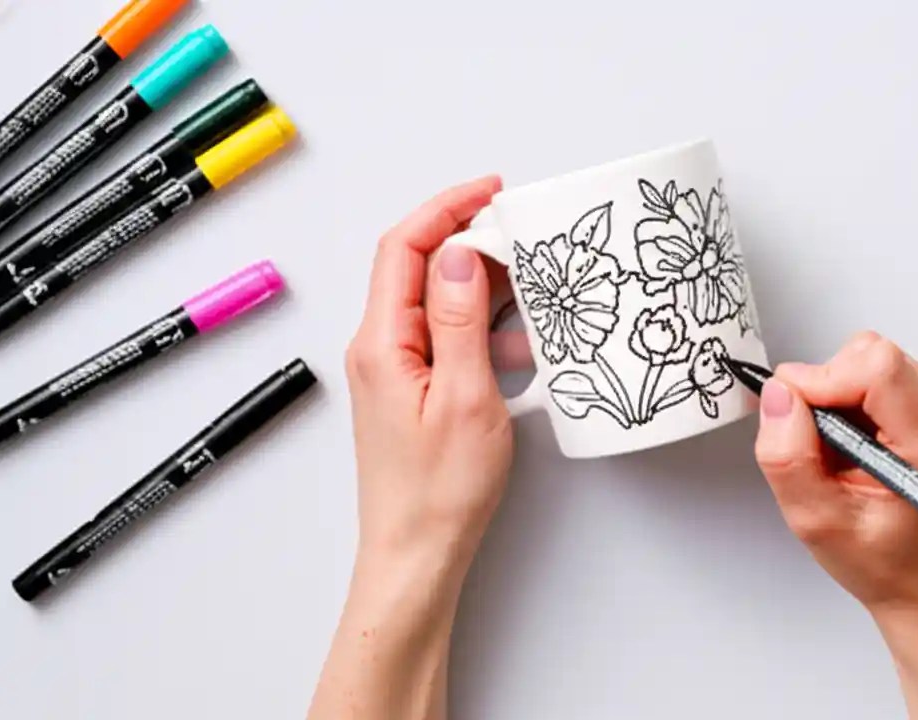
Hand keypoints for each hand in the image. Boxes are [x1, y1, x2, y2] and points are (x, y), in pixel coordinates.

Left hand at [345, 175, 521, 569]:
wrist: (417, 555)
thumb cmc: (439, 492)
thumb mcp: (465, 396)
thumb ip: (461, 319)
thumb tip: (461, 253)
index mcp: (383, 342)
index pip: (403, 248)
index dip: (446, 208)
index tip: (492, 192)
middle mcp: (381, 348)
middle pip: (421, 269)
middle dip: (474, 245)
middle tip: (527, 240)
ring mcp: (397, 369)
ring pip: (441, 305)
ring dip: (488, 296)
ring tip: (536, 303)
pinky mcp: (415, 389)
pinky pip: (450, 340)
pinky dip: (487, 334)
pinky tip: (522, 352)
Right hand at [753, 333, 917, 718]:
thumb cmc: (884, 563)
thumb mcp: (816, 522)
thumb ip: (789, 457)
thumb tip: (777, 393)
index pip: (877, 366)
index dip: (822, 379)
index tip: (797, 414)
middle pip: (873, 356)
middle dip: (830, 391)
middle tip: (824, 447)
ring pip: (876, 361)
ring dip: (844, 398)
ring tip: (846, 453)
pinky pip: (887, 374)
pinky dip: (861, 402)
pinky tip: (863, 446)